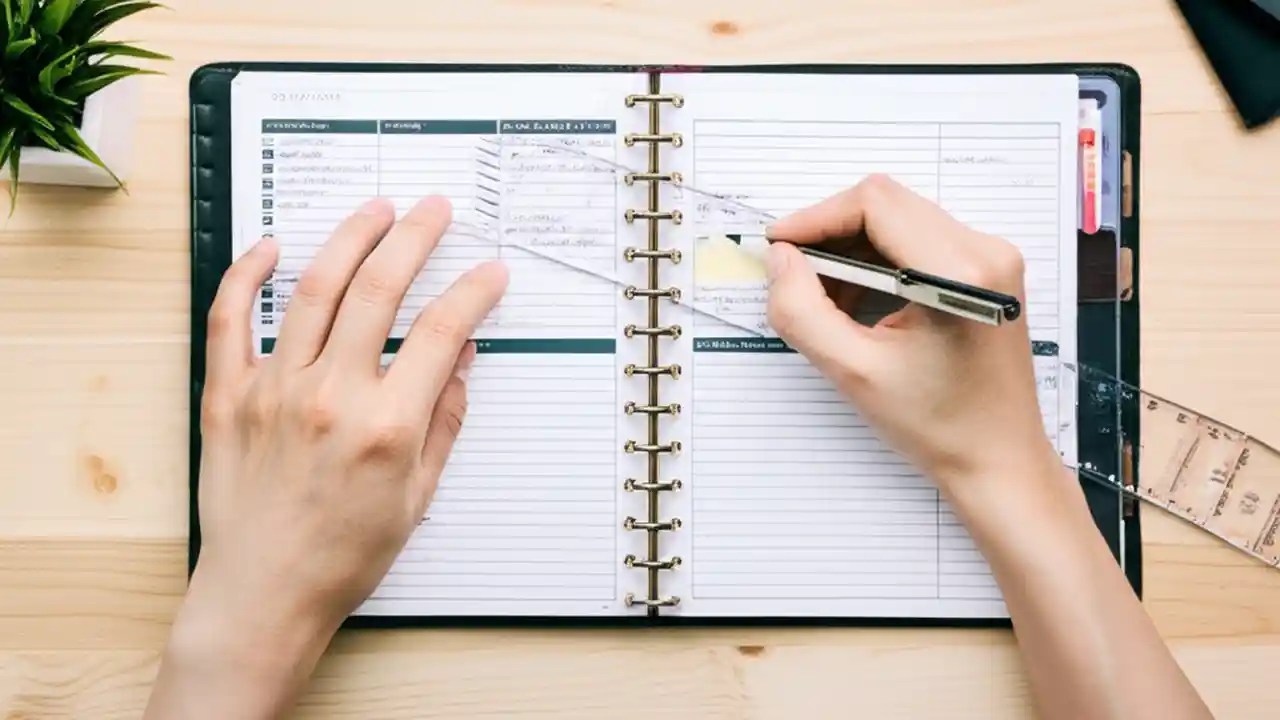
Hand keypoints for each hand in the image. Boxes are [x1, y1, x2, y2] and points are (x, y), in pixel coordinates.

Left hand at [146, 196, 507, 718]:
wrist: (264, 594)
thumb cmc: (343, 556)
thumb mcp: (417, 496)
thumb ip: (444, 421)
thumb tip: (460, 358)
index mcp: (386, 426)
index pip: (439, 331)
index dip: (472, 292)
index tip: (488, 272)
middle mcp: (329, 397)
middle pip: (379, 290)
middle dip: (414, 238)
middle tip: (434, 211)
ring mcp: (274, 390)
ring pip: (313, 290)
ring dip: (349, 240)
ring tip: (375, 211)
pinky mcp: (229, 396)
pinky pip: (231, 320)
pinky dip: (246, 276)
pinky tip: (270, 247)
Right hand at [763, 175, 1060, 511]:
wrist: (999, 461)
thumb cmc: (938, 427)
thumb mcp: (854, 372)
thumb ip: (803, 311)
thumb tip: (779, 259)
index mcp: (959, 272)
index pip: (875, 204)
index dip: (816, 218)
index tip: (778, 248)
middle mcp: (984, 251)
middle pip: (887, 205)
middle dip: (831, 234)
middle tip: (795, 277)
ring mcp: (992, 258)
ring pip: (900, 219)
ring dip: (853, 249)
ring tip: (827, 301)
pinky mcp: (988, 271)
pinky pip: (918, 240)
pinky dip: (878, 261)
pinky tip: (859, 302)